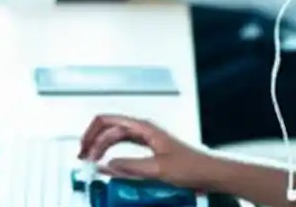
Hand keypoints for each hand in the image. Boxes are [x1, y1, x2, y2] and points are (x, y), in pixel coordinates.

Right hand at [79, 114, 213, 191]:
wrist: (211, 173)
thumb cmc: (192, 167)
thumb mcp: (158, 168)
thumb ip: (130, 166)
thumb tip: (106, 166)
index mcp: (144, 127)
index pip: (107, 122)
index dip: (91, 135)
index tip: (84, 151)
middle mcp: (143, 129)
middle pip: (109, 127)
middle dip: (93, 140)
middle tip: (83, 158)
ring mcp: (147, 138)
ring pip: (116, 136)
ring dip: (101, 146)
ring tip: (92, 160)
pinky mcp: (150, 149)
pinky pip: (125, 146)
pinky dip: (113, 153)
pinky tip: (110, 163)